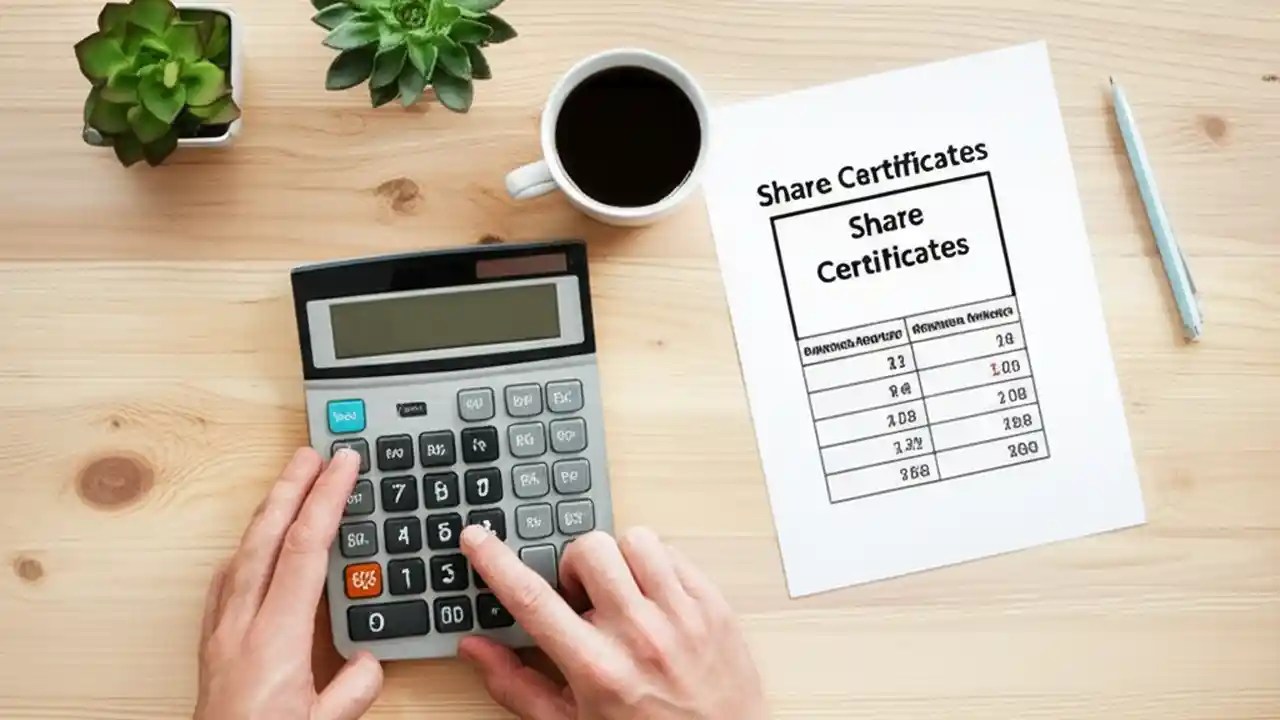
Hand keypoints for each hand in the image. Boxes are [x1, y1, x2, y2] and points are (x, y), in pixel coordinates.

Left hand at [194, 447, 382, 719]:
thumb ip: (352, 691)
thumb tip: (367, 663)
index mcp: (275, 640)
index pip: (305, 551)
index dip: (326, 500)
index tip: (343, 465)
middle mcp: (241, 627)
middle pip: (266, 539)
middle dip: (290, 488)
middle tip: (312, 452)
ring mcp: (220, 634)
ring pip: (243, 555)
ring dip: (267, 514)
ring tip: (287, 487)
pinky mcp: (210, 648)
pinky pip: (226, 583)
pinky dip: (246, 552)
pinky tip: (253, 549)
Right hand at [458, 526, 766, 719]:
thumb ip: (517, 686)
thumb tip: (475, 648)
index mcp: (597, 669)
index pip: (533, 600)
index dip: (496, 562)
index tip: (477, 538)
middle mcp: (640, 636)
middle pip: (588, 552)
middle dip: (574, 565)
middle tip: (582, 597)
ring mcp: (682, 616)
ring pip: (635, 540)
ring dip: (619, 560)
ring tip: (621, 594)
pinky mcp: (714, 605)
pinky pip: (674, 553)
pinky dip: (657, 567)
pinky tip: (654, 598)